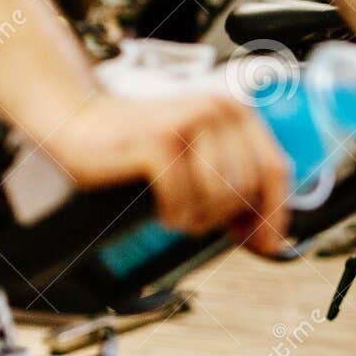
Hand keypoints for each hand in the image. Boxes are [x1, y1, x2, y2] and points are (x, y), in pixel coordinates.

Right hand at [43, 92, 291, 254]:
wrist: (81, 120)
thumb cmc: (142, 146)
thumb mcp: (199, 156)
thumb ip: (235, 182)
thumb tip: (268, 235)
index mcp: (236, 113)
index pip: (275, 170)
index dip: (274, 213)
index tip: (268, 245)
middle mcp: (219, 110)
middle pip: (245, 188)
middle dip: (223, 217)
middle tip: (197, 223)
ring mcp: (189, 122)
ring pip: (218, 195)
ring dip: (198, 218)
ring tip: (178, 215)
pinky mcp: (158, 140)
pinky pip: (183, 198)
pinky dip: (174, 215)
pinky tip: (163, 212)